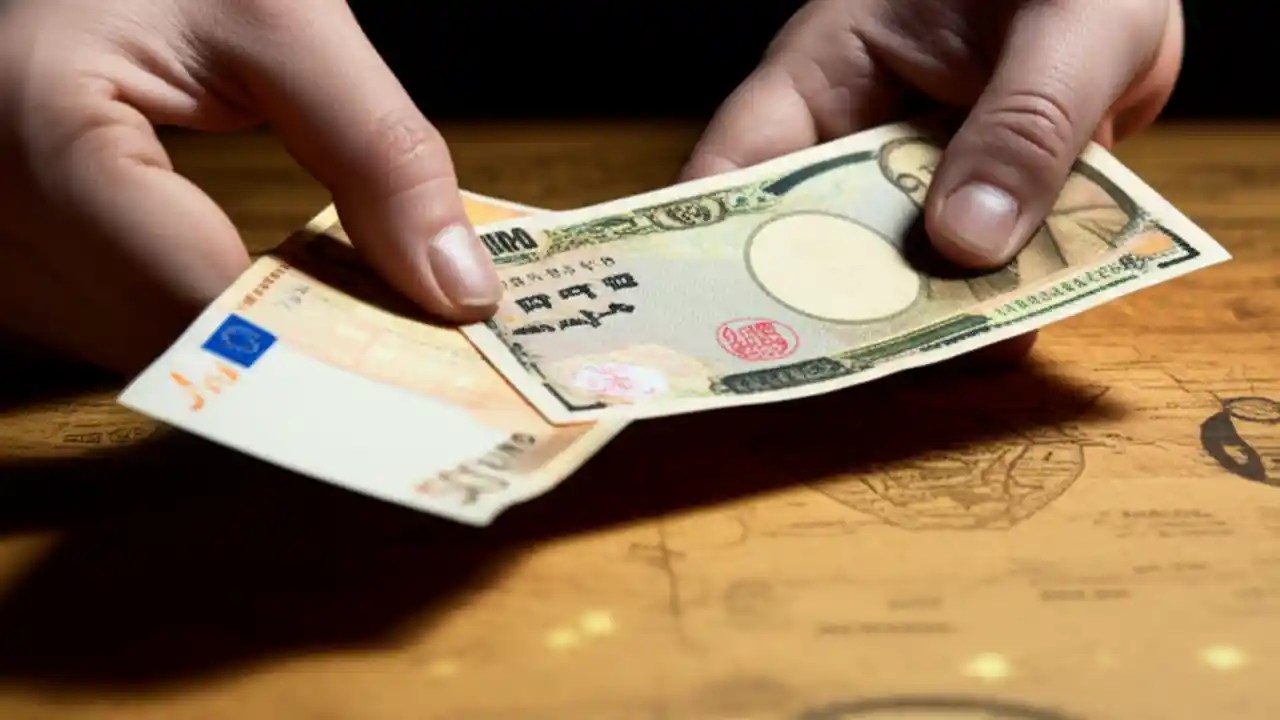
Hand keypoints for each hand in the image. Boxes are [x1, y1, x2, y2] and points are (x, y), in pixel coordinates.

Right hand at [0, 0, 501, 374]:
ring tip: (344, 310)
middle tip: (410, 343)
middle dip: (298, 351)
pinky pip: (120, 328)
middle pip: (175, 349)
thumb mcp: (283, 21)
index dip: (321, 346)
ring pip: (149, 354)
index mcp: (43, 138)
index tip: (427, 362)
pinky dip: (204, 319)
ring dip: (251, 343)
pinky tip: (265, 293)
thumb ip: (377, 149)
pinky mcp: (12, 259)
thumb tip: (457, 291)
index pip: (202, 305)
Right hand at [684, 0, 1182, 357]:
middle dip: (829, 301)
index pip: (740, 164)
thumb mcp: (1067, 24)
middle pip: (815, 231)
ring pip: (900, 260)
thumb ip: (1023, 123)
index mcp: (833, 66)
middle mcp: (863, 126)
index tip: (718, 325)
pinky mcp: (983, 194)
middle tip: (844, 370)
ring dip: (927, 308)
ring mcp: (923, 166)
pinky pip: (975, 261)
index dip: (717, 245)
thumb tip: (968, 242)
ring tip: (946, 359)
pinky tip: (1014, 332)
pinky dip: (995, 293)